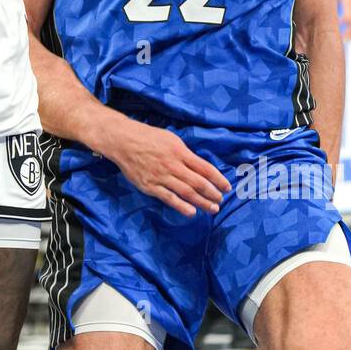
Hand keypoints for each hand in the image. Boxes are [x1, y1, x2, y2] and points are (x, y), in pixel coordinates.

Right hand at [104, 117, 230, 216]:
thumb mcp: (171, 139)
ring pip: (186, 192)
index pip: (205, 168)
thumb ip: (185, 153)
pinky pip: (168, 198)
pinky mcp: (150, 186)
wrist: (123, 141)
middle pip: (198, 182)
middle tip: (221, 201)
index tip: (227, 187)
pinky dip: (181, 206)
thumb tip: (199, 166)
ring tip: (212, 209)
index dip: (218, 179)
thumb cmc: (148, 137)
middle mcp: (173, 165)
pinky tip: (191, 212)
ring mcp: (161, 176)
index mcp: (180, 152)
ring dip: (201, 202)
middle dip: (212, 193)